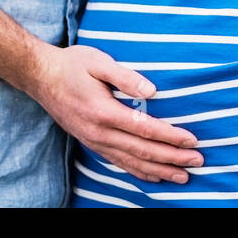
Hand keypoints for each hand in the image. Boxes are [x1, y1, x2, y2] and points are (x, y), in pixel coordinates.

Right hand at [31, 43, 202, 183]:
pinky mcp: (92, 143)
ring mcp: (94, 141)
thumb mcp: (98, 61)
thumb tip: (152, 91)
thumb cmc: (71, 65)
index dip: (171, 136)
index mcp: (104, 112)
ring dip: (160, 170)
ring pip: (132, 162)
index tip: (192, 139)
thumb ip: (125, 77)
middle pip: (143, 151)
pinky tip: (154, 176)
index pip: (145, 128)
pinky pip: (119, 163)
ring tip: (183, 176)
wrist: (40, 77)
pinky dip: (139, 172)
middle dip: (172, 158)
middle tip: (198, 161)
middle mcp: (99, 133)